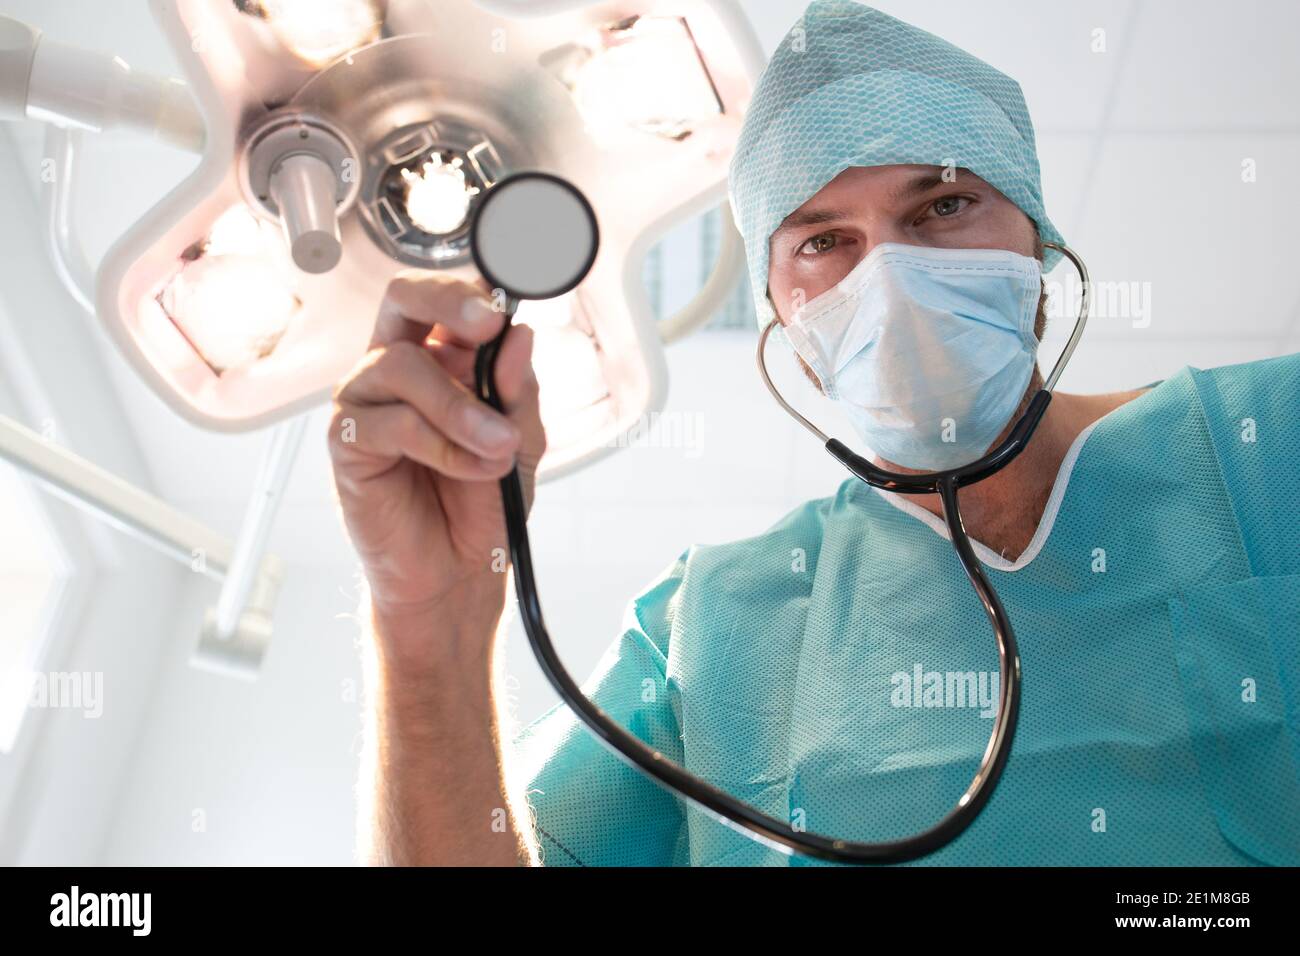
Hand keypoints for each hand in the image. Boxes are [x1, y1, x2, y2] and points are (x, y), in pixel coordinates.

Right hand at [329, 272, 543, 636]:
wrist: (461, 571)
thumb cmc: (484, 502)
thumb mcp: (520, 440)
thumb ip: (516, 389)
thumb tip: (518, 336)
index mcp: (440, 355)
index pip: (446, 298)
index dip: (474, 286)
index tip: (510, 297)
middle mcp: (396, 368)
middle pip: (402, 298)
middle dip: (446, 301)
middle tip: (488, 322)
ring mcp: (366, 402)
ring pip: (402, 366)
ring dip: (461, 407)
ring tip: (499, 447)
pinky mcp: (347, 444)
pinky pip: (391, 423)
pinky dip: (440, 444)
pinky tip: (466, 468)